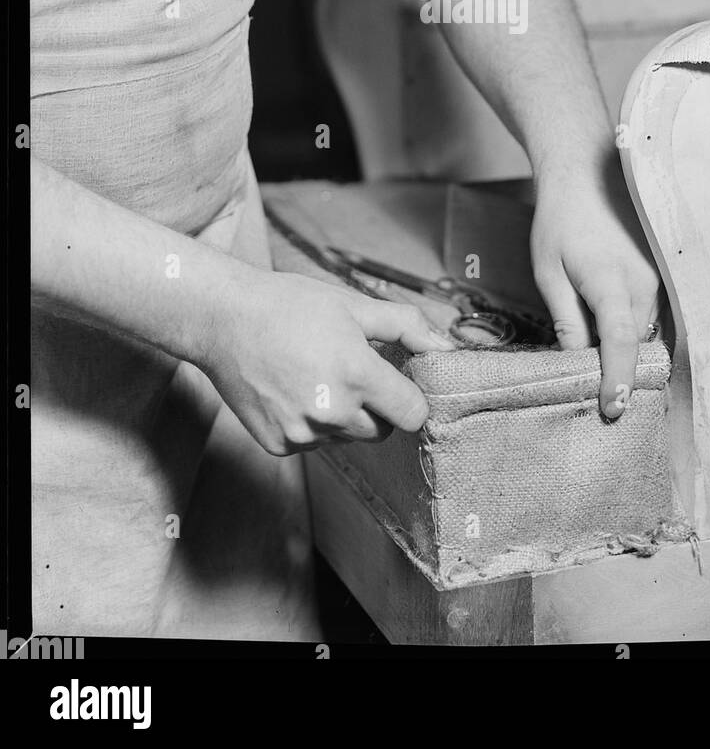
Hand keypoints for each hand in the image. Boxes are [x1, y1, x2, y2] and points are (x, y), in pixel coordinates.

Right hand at [198, 269, 454, 454]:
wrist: (222, 319)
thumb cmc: (289, 305)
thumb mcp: (353, 306)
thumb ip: (406, 328)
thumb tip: (445, 347)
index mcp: (358, 375)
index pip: (413, 414)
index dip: (410, 396)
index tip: (398, 380)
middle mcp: (332, 412)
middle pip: (382, 430)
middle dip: (377, 405)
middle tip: (350, 369)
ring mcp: (303, 433)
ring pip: (347, 437)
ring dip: (344, 415)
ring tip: (316, 375)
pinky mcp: (279, 445)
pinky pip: (313, 443)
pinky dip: (310, 423)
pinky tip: (292, 389)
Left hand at [530, 154, 660, 419]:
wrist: (587, 173)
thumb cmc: (559, 222)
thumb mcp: (549, 272)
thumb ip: (566, 319)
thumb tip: (577, 361)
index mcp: (611, 282)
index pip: (620, 343)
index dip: (617, 379)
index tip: (612, 410)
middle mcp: (645, 282)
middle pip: (635, 343)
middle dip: (618, 368)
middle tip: (593, 388)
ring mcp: (659, 276)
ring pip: (645, 329)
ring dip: (625, 344)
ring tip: (599, 351)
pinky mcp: (662, 272)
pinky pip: (651, 311)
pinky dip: (632, 325)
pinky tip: (610, 321)